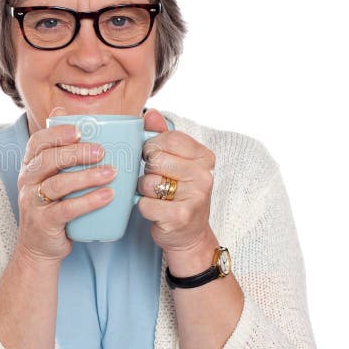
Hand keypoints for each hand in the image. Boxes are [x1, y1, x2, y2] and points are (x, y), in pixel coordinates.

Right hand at [15, 107, 116, 262]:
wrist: (40, 247)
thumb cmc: (53, 206)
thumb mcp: (53, 177)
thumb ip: (60, 149)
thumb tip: (65, 111)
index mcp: (31, 165)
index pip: (37, 142)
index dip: (57, 133)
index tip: (80, 130)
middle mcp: (28, 181)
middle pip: (48, 159)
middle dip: (76, 152)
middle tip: (101, 151)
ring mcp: (33, 202)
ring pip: (58, 184)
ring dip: (86, 176)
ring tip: (110, 172)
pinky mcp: (44, 223)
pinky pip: (66, 209)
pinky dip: (88, 201)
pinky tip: (107, 196)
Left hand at [136, 109, 216, 253]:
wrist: (189, 235)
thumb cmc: (179, 194)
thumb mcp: (177, 162)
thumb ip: (163, 136)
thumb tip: (150, 113)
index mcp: (205, 157)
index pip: (166, 138)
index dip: (152, 148)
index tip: (157, 160)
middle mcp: (204, 175)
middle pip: (154, 160)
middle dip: (148, 171)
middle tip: (159, 182)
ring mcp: (194, 196)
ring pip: (147, 182)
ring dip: (144, 191)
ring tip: (158, 197)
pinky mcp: (179, 216)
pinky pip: (144, 204)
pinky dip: (144, 209)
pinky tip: (157, 212)